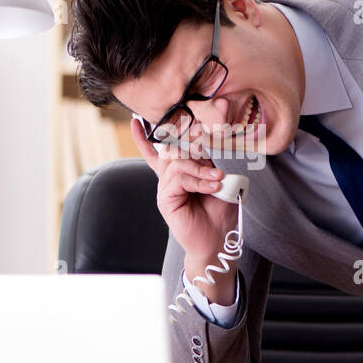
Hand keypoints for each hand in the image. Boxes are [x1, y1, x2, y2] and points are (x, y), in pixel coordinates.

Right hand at [131, 118, 240, 289]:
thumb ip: (211, 164)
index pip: (163, 148)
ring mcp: (165, 188)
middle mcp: (169, 177)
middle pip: (174, 149)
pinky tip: (212, 186)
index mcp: (180, 171)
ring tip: (218, 179)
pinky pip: (179, 179)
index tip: (142, 120)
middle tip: (210, 148)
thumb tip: (207, 145)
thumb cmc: (219, 212)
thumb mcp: (220, 181)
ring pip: (177, 162)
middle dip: (193, 143)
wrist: (217, 241)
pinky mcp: (165, 199)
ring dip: (201, 168)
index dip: (155, 133)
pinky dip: (198, 180)